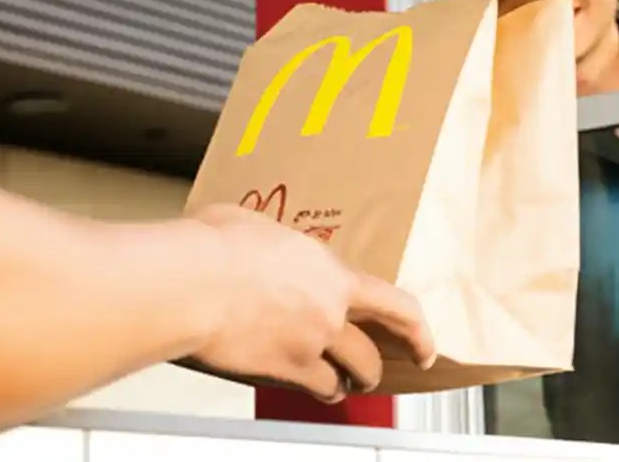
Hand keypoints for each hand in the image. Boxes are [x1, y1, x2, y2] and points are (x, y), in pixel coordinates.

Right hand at [179, 204, 435, 402]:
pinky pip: (318, 388)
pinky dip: (320, 393)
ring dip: (351, 383)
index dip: (418, 329)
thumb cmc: (215, 248)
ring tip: (345, 385)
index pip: (394, 304)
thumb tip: (255, 238)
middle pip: (373, 351)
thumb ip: (272, 242)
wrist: (193, 282)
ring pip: (350, 375)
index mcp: (331, 272)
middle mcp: (330, 310)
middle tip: (372, 371)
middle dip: (375, 366)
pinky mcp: (285, 368)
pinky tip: (314, 391)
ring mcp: (310, 342)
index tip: (425, 343)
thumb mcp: (254, 226)